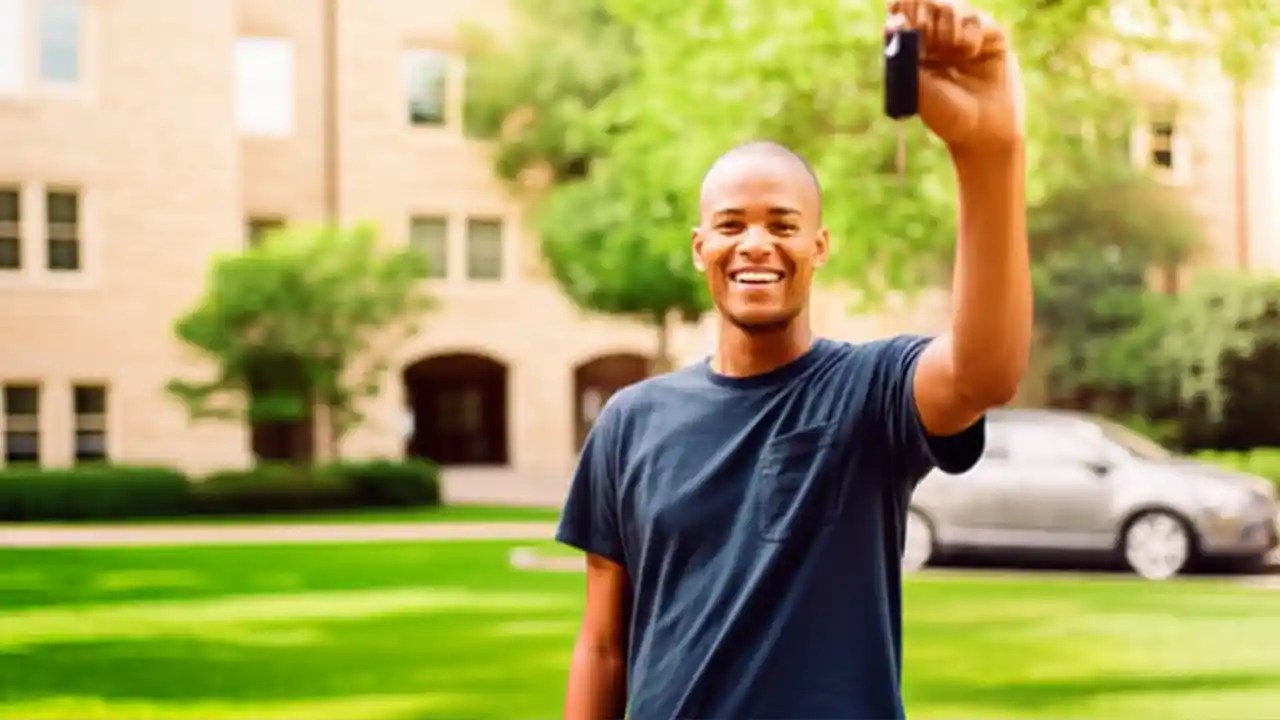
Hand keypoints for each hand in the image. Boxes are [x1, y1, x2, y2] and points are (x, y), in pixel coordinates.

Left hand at [887, 0, 1023, 152]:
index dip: (901, 6)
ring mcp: (963, 35)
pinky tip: (970, 53)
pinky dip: (969, 33)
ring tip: (950, 47)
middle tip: (925, 29)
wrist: (982, 130)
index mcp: (914, 48)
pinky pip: (975, 18)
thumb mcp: (917, 87)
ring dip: (946, 23)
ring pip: (951, 5)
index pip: (903, 13)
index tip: (900, 12)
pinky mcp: (989, 35)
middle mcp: (937, 37)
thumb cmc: (946, 114)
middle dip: (924, 11)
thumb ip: (904, 55)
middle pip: (926, 3)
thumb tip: (892, 22)